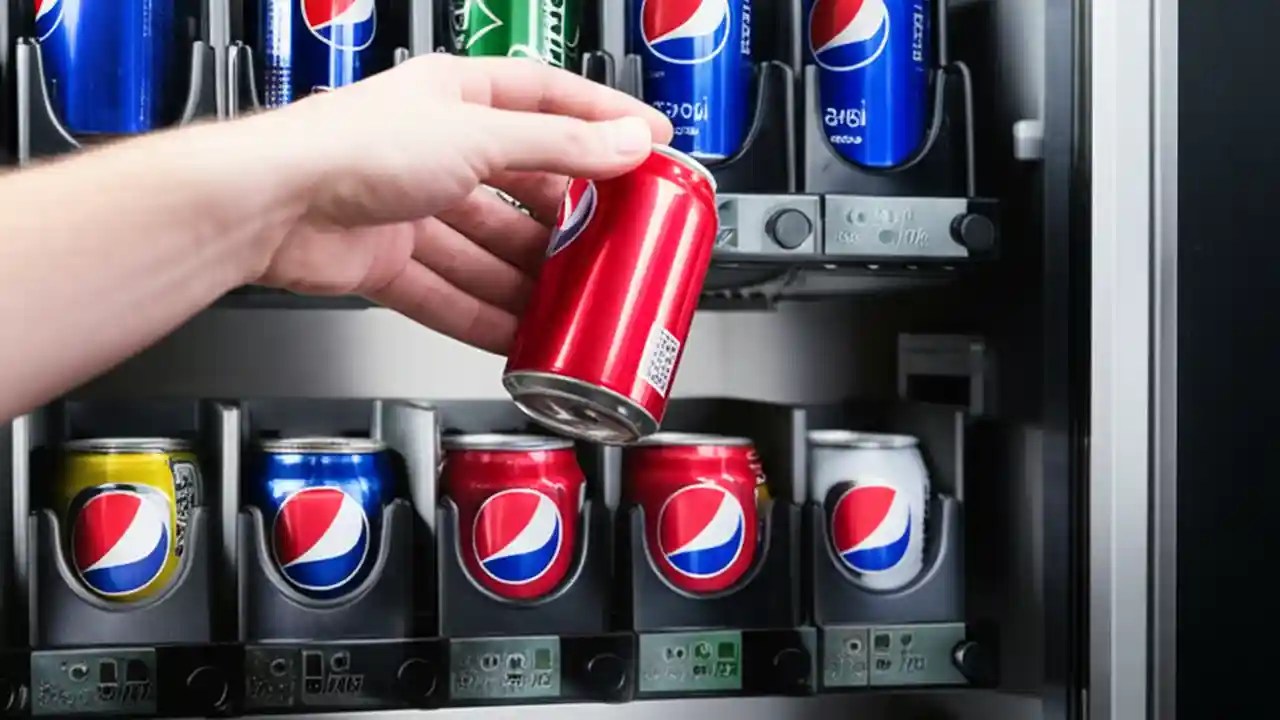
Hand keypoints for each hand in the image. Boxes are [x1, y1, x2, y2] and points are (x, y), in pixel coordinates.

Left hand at [248, 54, 672, 353]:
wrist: (269, 205)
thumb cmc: (349, 146)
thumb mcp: (475, 135)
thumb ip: (557, 146)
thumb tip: (625, 142)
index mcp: (457, 97)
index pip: (547, 100)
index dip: (601, 120)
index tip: (647, 144)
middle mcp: (436, 149)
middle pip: (522, 187)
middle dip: (569, 220)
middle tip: (615, 244)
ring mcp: (412, 209)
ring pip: (489, 250)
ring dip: (530, 281)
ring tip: (576, 304)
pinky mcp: (389, 262)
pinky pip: (452, 295)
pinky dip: (485, 318)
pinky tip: (519, 336)